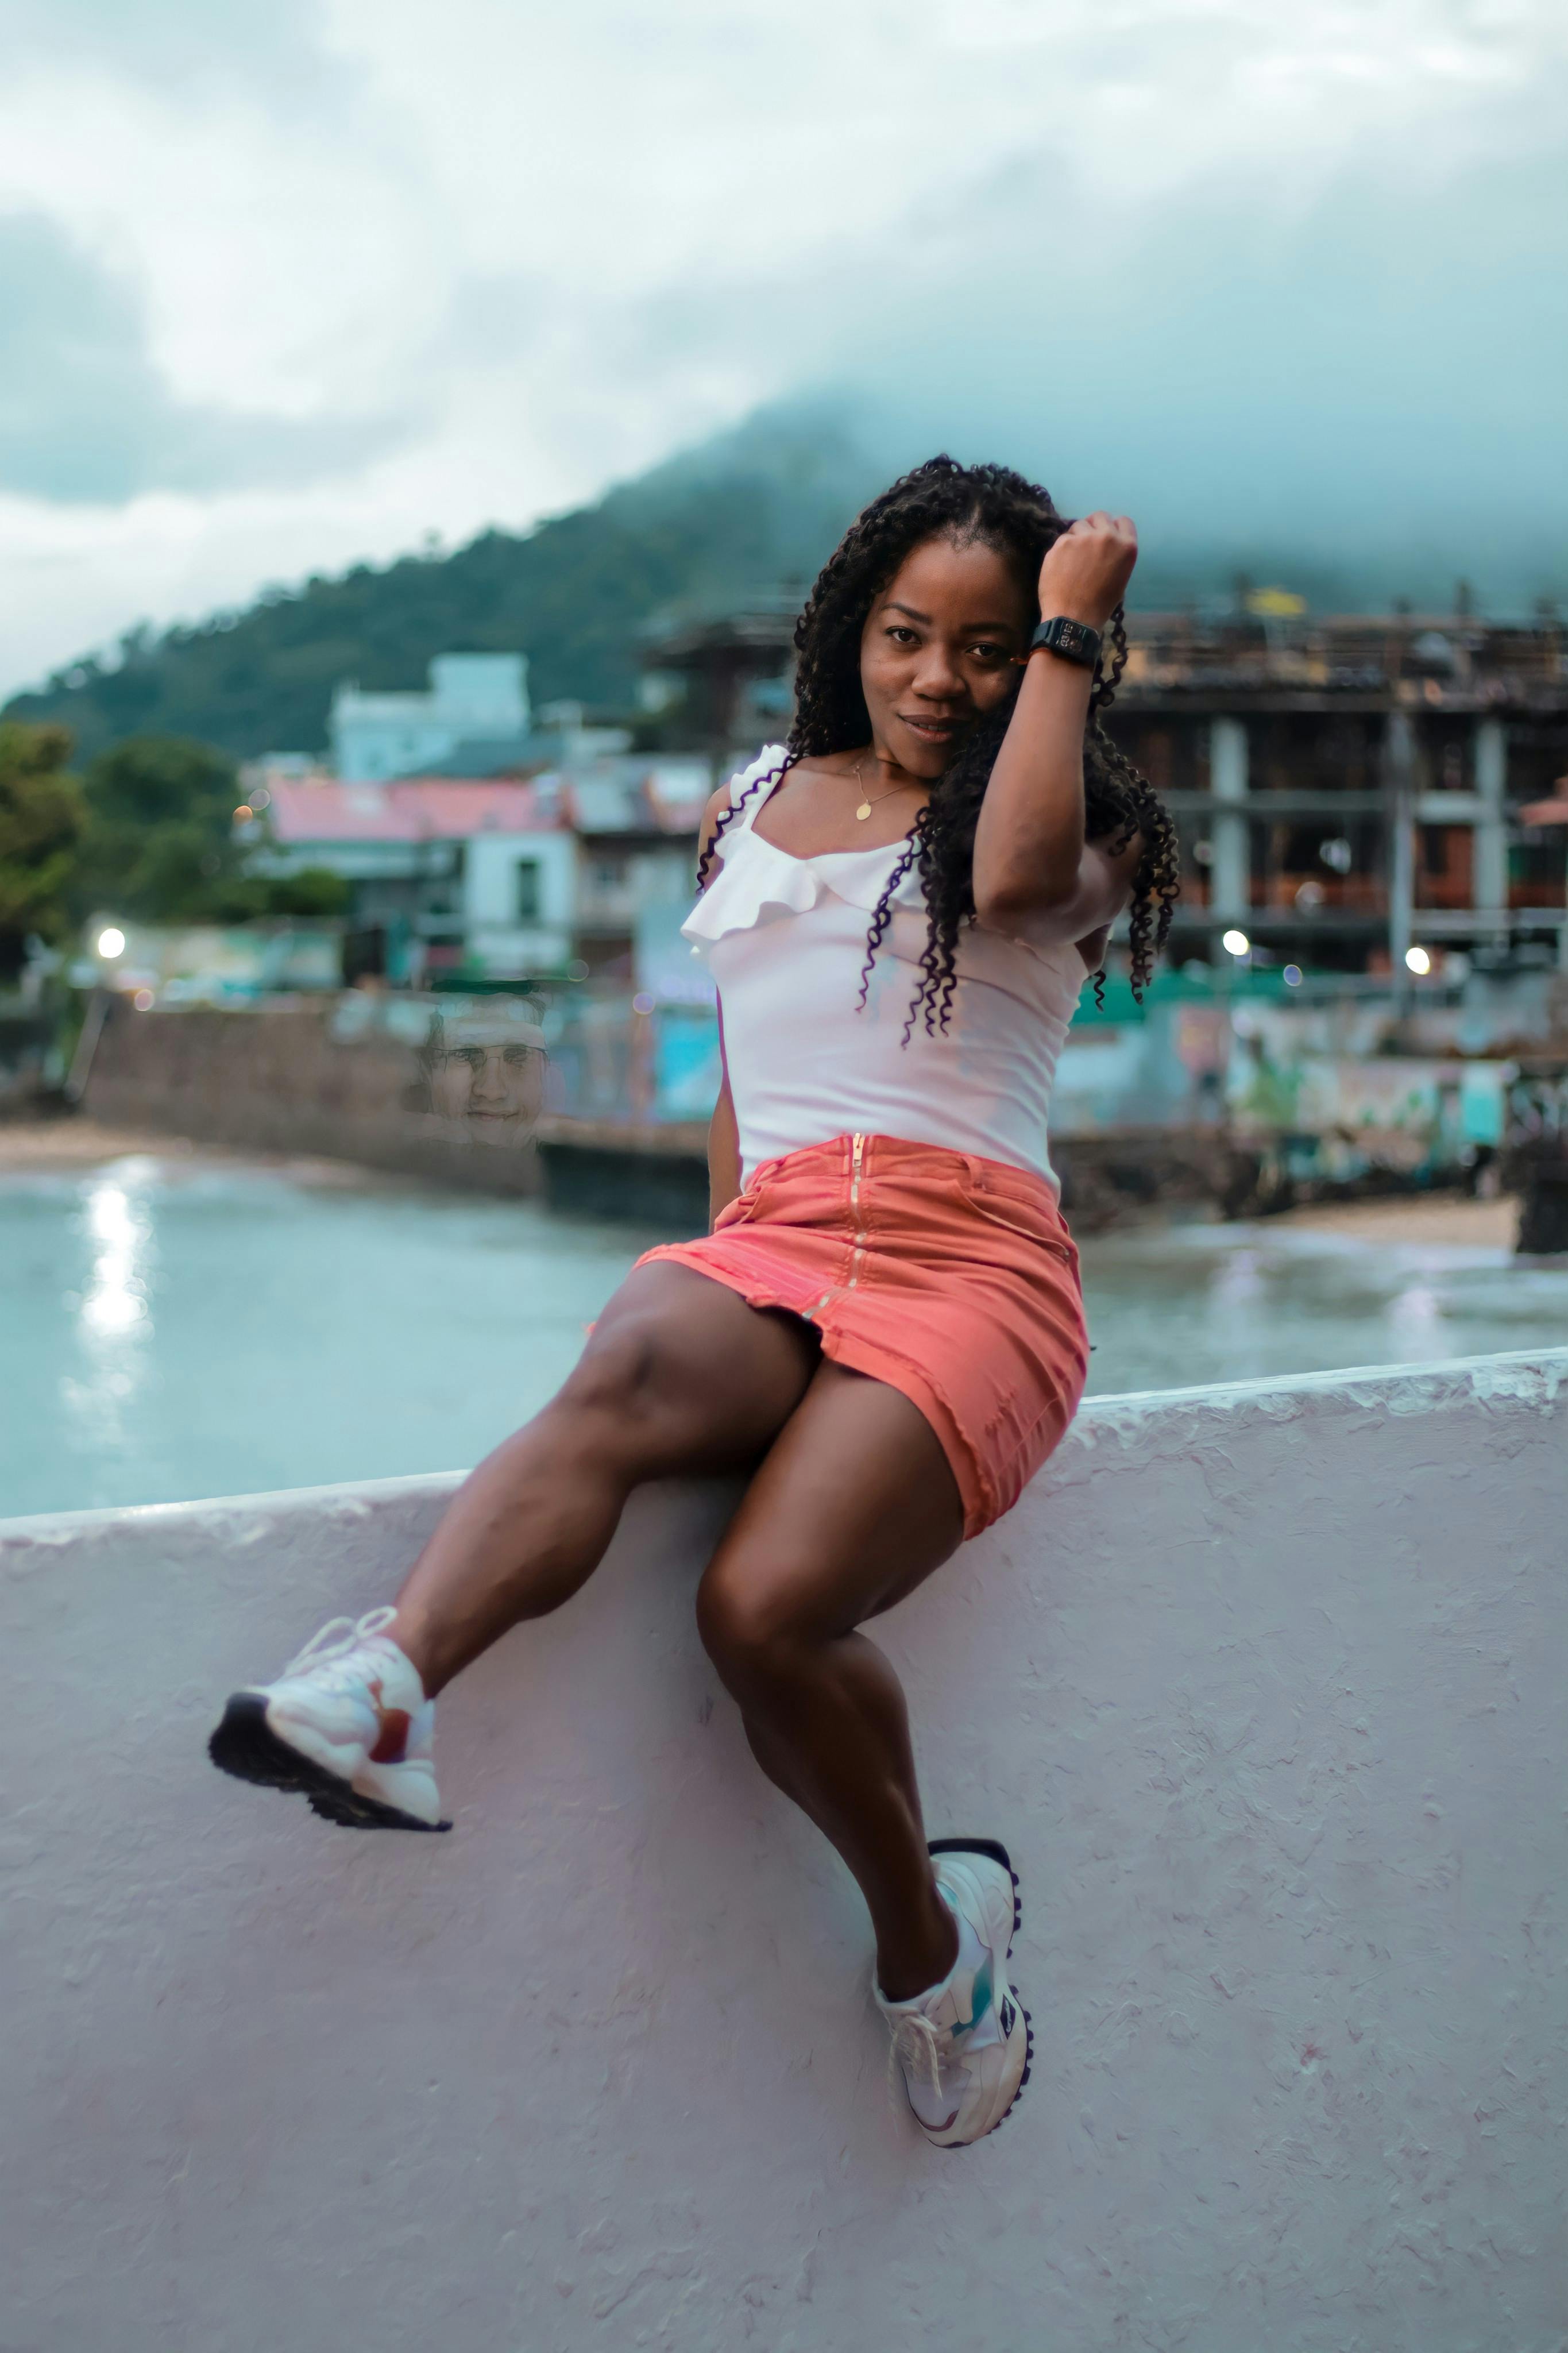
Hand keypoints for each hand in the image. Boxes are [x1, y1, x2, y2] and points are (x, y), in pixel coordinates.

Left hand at [1037, 511, 1137, 631]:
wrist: (1074, 618)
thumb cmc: (1100, 604)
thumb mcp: (1120, 578)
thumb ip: (1116, 555)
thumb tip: (1106, 545)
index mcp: (1127, 547)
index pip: (1123, 521)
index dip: (1113, 528)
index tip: (1105, 536)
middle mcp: (1107, 536)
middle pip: (1100, 516)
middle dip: (1093, 526)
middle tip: (1086, 544)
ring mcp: (1083, 537)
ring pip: (1078, 525)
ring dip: (1076, 537)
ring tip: (1072, 558)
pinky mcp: (1062, 543)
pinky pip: (1062, 538)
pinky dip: (1061, 549)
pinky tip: (1061, 566)